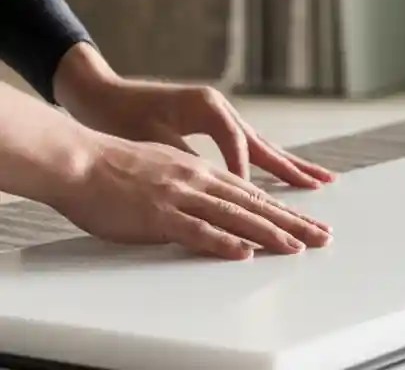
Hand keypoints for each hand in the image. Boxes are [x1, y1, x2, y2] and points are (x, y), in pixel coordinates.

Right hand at [51, 131, 331, 259]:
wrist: (76, 158)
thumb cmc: (113, 166)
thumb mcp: (163, 168)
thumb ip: (190, 184)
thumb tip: (208, 201)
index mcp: (201, 170)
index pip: (253, 193)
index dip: (284, 209)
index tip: (310, 223)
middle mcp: (200, 179)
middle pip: (256, 203)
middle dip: (293, 221)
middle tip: (324, 237)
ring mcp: (182, 195)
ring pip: (236, 215)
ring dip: (270, 233)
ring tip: (300, 246)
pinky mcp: (159, 212)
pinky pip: (198, 229)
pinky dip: (224, 240)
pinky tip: (246, 250)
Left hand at [53, 43, 334, 187]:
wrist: (98, 93)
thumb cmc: (119, 116)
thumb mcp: (151, 139)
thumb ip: (186, 161)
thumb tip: (214, 184)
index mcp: (208, 107)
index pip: (238, 147)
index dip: (245, 176)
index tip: (253, 206)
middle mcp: (222, 109)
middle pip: (265, 145)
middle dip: (295, 169)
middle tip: (324, 186)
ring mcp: (222, 116)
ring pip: (263, 147)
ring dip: (291, 166)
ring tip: (322, 181)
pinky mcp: (215, 126)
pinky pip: (250, 149)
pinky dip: (270, 163)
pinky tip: (286, 174)